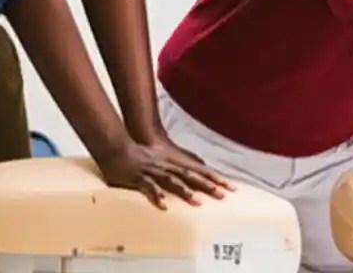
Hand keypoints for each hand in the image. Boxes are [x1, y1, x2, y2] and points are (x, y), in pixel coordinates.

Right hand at [97, 139, 234, 209]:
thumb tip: (196, 169)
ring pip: (173, 181)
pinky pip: (149, 187)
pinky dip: (157, 195)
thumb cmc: (142, 153)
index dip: (217, 178)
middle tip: (223, 196)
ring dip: (185, 191)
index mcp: (176, 162)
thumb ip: (180, 163)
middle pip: (192, 176)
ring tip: (197, 202)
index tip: (232, 187)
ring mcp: (155, 171)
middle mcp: (169, 165)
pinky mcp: (139, 177)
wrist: (120, 146)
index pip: (201, 171)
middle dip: (208, 186)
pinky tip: (164, 205)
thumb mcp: (165, 156)